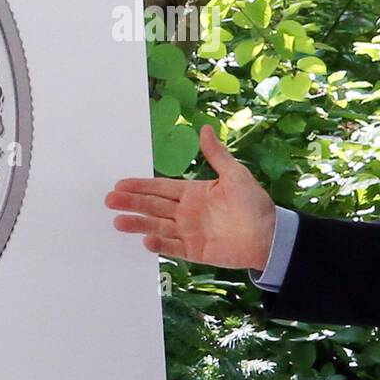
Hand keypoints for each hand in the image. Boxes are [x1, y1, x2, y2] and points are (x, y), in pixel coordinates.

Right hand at [105, 125, 275, 269]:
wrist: (269, 236)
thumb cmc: (254, 204)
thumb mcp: (235, 174)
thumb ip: (216, 154)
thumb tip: (205, 128)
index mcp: (193, 193)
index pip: (160, 188)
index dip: (141, 186)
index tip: (120, 184)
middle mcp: (186, 212)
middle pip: (153, 206)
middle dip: (132, 202)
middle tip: (110, 200)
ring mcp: (188, 232)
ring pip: (157, 226)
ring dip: (138, 223)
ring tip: (118, 221)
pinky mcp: (194, 251)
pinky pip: (173, 247)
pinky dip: (159, 244)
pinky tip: (146, 239)